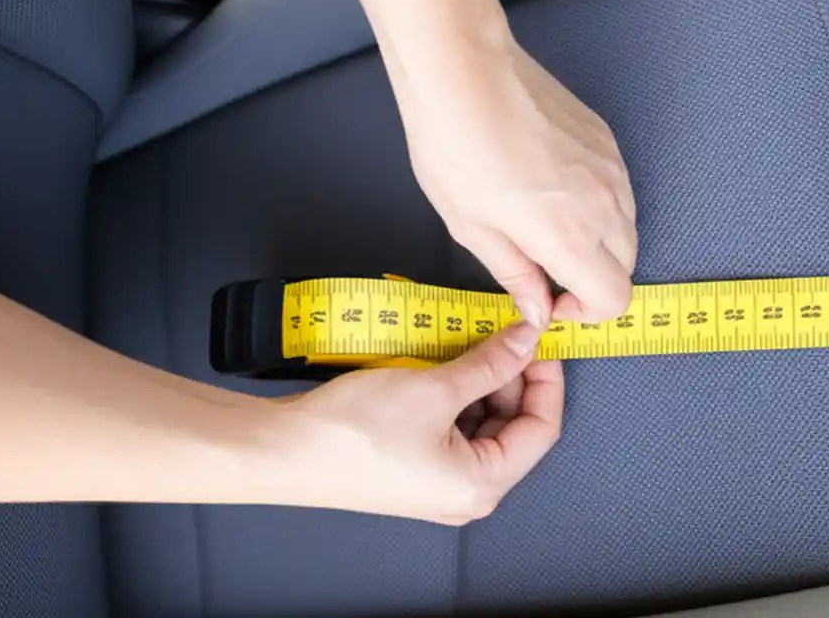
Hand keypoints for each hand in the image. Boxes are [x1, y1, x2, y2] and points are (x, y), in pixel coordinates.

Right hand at [271, 322, 562, 524]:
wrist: (283, 450)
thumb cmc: (349, 436)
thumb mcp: (435, 387)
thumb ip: (491, 363)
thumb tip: (525, 341)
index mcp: (482, 485)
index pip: (542, 428)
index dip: (545, 378)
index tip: (539, 341)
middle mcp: (466, 493)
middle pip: (514, 426)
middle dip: (511, 378)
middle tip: (506, 335)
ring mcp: (439, 482)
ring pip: (483, 423)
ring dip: (482, 382)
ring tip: (472, 345)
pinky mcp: (415, 467)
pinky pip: (452, 427)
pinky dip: (456, 394)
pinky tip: (445, 365)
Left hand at [400, 38, 636, 325]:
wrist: (465, 73)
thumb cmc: (456, 148)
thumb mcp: (473, 229)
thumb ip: (516, 275)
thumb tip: (538, 309)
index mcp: (570, 237)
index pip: (614, 299)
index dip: (587, 312)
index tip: (553, 299)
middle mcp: (604, 206)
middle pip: (627, 267)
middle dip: (594, 278)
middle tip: (548, 266)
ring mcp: (612, 169)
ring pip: (628, 228)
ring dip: (600, 242)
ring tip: (549, 225)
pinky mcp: (606, 139)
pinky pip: (619, 190)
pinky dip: (600, 205)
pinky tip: (556, 189)